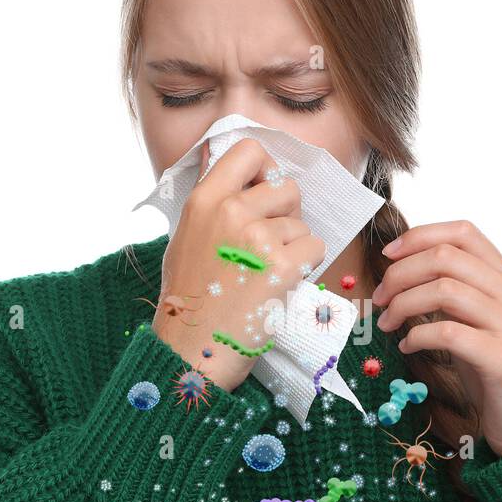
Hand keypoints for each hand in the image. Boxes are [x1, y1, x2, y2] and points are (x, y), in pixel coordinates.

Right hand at [153, 138, 324, 391]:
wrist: (191, 351)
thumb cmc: (189, 298)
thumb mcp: (185, 237)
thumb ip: (210, 201)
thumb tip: (220, 158)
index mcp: (204, 200)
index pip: (249, 150)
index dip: (265, 168)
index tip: (263, 190)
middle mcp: (231, 211)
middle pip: (286, 187)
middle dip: (286, 214)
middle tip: (267, 245)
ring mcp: (257, 238)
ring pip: (301, 224)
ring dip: (293, 247)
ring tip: (265, 274)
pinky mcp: (282, 266)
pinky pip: (315, 248)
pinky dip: (306, 267)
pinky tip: (281, 285)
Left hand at [370, 219, 501, 456]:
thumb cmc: (494, 369)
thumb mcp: (478, 321)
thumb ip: (455, 293)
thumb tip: (401, 273)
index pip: (464, 232)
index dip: (420, 236)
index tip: (389, 255)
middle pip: (446, 257)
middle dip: (401, 273)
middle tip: (380, 298)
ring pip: (443, 290)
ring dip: (403, 304)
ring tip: (387, 324)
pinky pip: (447, 333)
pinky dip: (416, 336)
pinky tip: (406, 347)